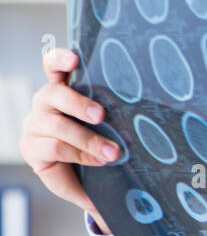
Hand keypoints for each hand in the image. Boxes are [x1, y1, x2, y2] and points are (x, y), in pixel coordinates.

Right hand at [19, 48, 115, 234]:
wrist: (80, 176)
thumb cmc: (97, 140)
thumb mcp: (110, 123)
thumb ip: (116, 110)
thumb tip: (146, 102)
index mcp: (64, 89)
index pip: (54, 66)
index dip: (60, 59)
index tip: (74, 59)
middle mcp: (46, 103)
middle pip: (54, 93)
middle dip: (79, 104)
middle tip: (101, 115)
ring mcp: (36, 124)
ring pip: (57, 126)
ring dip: (88, 140)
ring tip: (112, 152)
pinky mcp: (31, 147)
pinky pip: (54, 147)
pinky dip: (80, 155)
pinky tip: (98, 160)